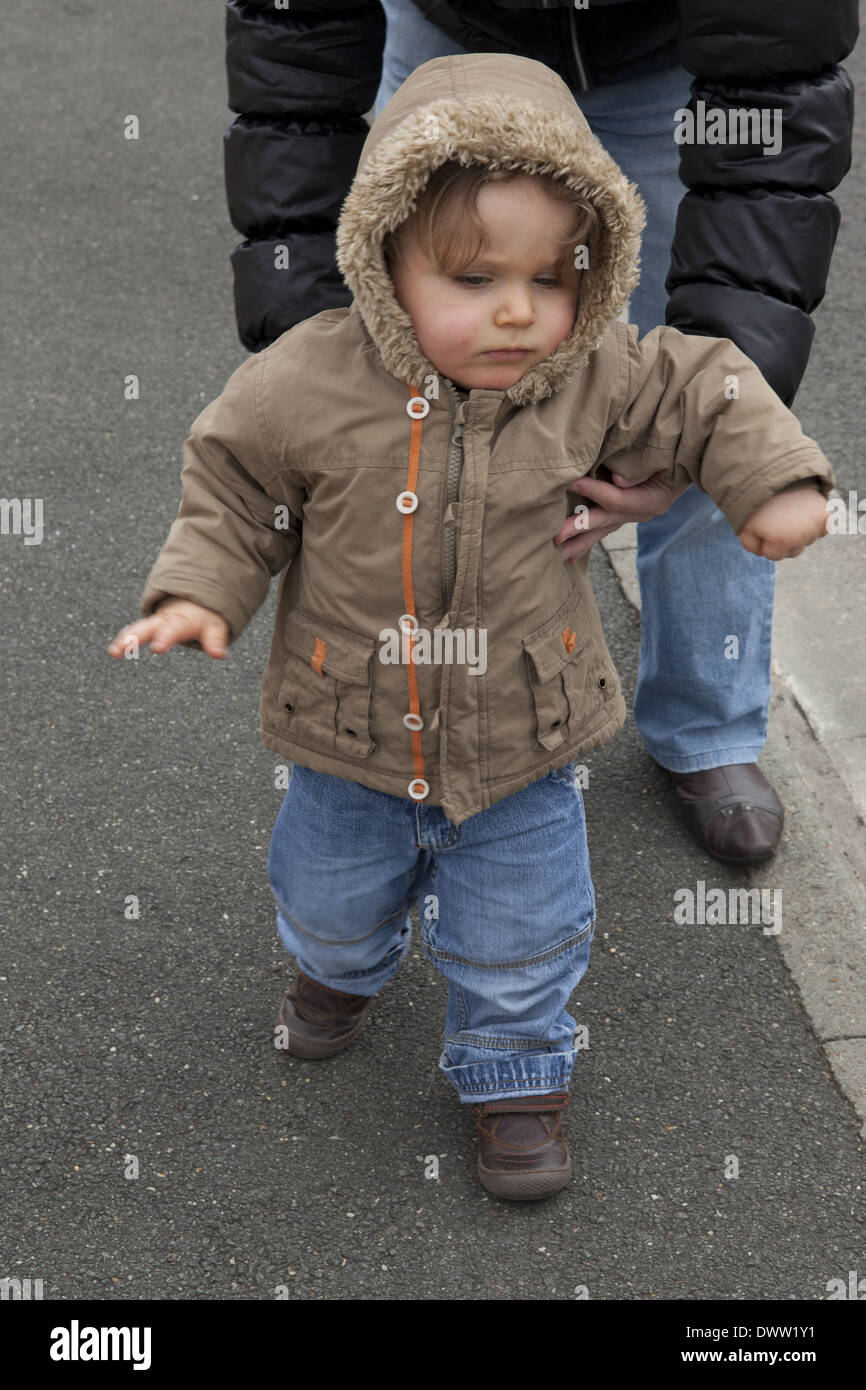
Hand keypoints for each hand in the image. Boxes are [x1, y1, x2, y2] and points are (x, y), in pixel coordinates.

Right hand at [107, 598, 229, 659]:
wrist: (195, 598)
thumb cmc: (204, 617)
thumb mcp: (214, 626)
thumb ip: (215, 639)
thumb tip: (220, 654)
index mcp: (180, 621)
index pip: (172, 630)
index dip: (164, 638)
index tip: (156, 648)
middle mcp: (163, 621)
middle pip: (146, 628)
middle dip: (135, 638)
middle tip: (124, 648)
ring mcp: (153, 623)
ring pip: (135, 629)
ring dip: (124, 640)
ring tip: (114, 652)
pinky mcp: (147, 627)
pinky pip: (132, 632)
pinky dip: (122, 641)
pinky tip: (114, 651)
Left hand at [553, 467, 690, 562]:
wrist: (685, 459)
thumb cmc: (672, 452)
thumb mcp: (663, 456)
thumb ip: (642, 467)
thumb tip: (619, 481)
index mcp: (653, 499)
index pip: (618, 499)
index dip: (594, 490)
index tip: (571, 481)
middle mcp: (641, 512)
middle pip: (604, 521)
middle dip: (577, 528)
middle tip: (555, 537)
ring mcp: (631, 517)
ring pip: (600, 531)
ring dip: (577, 543)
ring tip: (557, 555)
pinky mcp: (622, 516)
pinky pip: (601, 529)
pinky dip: (585, 540)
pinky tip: (570, 556)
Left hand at [738, 486, 828, 559]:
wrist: (773, 471)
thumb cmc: (756, 501)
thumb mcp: (745, 527)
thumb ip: (752, 546)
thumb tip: (763, 552)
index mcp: (782, 541)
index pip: (774, 556)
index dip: (764, 543)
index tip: (761, 528)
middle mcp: (803, 535)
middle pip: (793, 551)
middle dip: (782, 541)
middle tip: (774, 521)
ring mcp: (816, 524)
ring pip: (808, 540)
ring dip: (799, 532)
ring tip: (788, 514)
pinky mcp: (826, 513)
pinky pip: (824, 529)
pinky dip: (816, 524)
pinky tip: (804, 515)